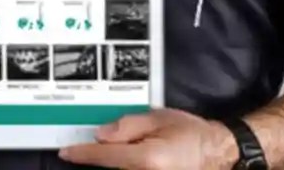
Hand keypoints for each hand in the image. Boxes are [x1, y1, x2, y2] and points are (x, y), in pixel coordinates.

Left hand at [58, 109, 238, 169]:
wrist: (218, 152)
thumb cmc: (191, 133)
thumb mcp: (158, 119)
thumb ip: (127, 127)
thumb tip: (100, 135)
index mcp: (148, 158)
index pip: (105, 156)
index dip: (82, 154)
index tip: (65, 152)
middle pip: (111, 168)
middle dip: (99, 157)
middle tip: (87, 148)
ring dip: (114, 162)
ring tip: (117, 149)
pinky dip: (124, 165)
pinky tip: (127, 153)